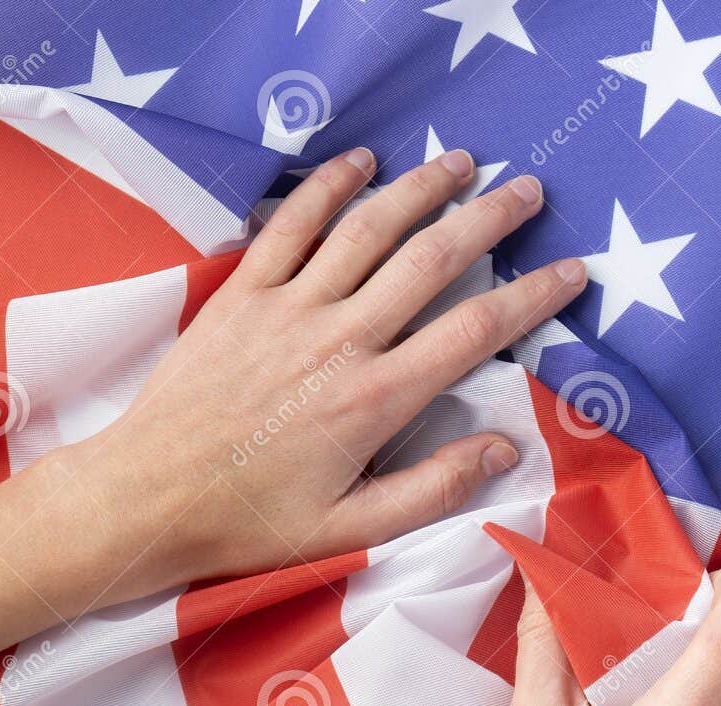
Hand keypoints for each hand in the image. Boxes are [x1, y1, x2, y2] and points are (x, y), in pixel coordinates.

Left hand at [64, 145, 586, 605]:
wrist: (149, 498)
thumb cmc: (252, 523)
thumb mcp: (352, 529)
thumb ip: (433, 489)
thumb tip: (503, 448)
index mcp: (375, 399)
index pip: (474, 331)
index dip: (531, 297)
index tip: (571, 271)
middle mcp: (339, 339)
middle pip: (431, 260)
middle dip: (488, 219)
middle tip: (527, 191)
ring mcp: (287, 308)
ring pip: (368, 229)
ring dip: (420, 189)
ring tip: (461, 162)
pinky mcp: (240, 295)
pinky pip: (290, 225)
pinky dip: (327, 187)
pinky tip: (359, 162)